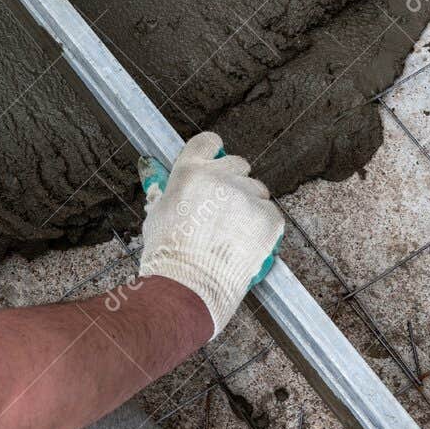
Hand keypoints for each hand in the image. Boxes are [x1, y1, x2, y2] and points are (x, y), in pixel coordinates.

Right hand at [137, 132, 283, 338]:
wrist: (188, 285)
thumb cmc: (167, 256)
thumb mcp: (158, 214)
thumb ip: (175, 194)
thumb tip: (179, 188)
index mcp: (190, 171)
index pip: (208, 142)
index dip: (214, 153)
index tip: (217, 162)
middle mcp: (220, 177)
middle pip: (239, 164)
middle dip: (235, 181)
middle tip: (226, 208)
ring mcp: (246, 196)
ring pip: (257, 190)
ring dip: (250, 206)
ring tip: (235, 234)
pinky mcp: (267, 218)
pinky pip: (271, 214)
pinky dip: (263, 228)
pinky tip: (247, 245)